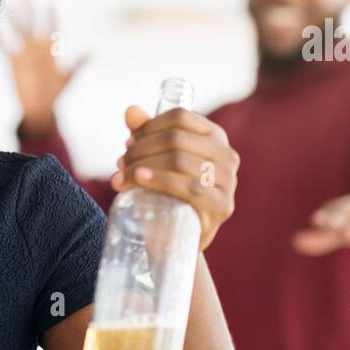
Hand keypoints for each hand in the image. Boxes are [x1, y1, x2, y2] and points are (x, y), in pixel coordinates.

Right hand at [0, 0, 89, 138]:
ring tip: (9, 6)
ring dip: (15, 21)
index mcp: (51, 51)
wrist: (39, 108)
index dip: (51, 16)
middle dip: (30, 11)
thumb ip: (78, 65)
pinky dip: (2, 40)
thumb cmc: (54, 93)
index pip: (51, 29)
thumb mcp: (67, 78)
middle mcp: (37, 49)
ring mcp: (25, 55)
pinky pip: (7, 48)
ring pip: (19, 33)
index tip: (50, 3)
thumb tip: (92, 51)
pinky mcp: (14, 63)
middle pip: (33, 25)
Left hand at [111, 105, 238, 250]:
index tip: (129, 143)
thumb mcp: (158, 160)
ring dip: (143, 165)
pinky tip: (140, 179)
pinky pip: (190, 188)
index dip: (149, 126)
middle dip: (141, 149)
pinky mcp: (221, 206)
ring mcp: (228, 181)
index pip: (180, 117)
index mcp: (214, 136)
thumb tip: (130, 111)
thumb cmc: (169, 193)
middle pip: (176, 139)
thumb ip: (146, 135)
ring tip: (121, 177)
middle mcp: (227, 155)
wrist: (179, 237)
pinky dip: (161, 181)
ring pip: (179, 161)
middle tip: (120, 164)